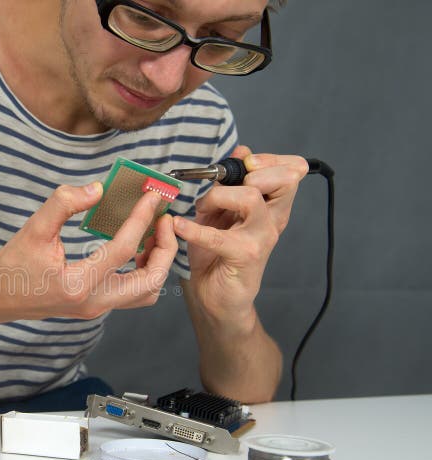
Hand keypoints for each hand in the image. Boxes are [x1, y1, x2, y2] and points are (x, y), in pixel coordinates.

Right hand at [0, 182, 178, 320]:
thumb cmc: (12, 265)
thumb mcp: (34, 229)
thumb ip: (64, 203)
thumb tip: (98, 189)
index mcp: (78, 284)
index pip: (123, 250)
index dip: (141, 220)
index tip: (152, 198)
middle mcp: (93, 302)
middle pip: (150, 281)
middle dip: (166, 248)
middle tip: (163, 219)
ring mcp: (96, 308)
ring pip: (146, 292)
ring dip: (157, 263)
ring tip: (153, 233)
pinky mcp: (96, 306)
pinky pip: (132, 292)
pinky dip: (143, 270)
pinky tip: (135, 247)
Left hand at [174, 146, 308, 321]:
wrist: (214, 296)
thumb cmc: (216, 254)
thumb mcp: (221, 212)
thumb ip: (231, 183)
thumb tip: (242, 150)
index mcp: (272, 207)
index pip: (292, 171)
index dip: (270, 160)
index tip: (244, 162)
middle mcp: (273, 221)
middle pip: (283, 179)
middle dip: (250, 172)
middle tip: (222, 186)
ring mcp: (261, 238)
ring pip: (251, 199)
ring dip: (218, 196)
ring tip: (201, 208)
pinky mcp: (244, 256)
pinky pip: (219, 236)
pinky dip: (194, 229)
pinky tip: (180, 225)